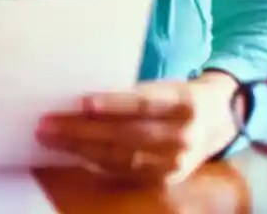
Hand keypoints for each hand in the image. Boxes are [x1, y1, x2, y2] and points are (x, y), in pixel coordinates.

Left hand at [35, 73, 240, 184]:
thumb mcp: (164, 86)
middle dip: (82, 130)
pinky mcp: (166, 179)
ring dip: (81, 149)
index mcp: (184, 102)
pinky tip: (73, 153)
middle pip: (127, 134)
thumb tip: (79, 98)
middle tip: (47, 124)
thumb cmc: (178, 96)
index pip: (143, 103)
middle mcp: (184, 135)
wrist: (219, 121)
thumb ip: (131, 93)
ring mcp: (176, 162)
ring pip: (122, 157)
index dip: (113, 104)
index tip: (82, 102)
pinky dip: (96, 162)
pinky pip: (125, 172)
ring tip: (51, 139)